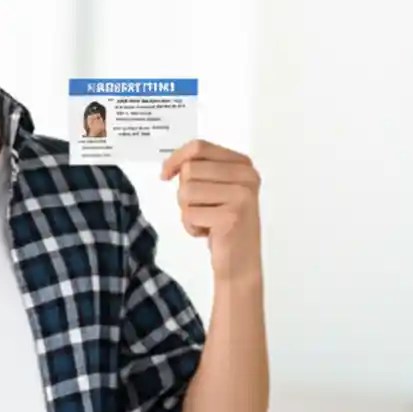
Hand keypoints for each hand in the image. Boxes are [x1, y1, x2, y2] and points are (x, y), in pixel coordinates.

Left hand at [160, 139, 262, 282]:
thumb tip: (169, 165)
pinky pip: (189, 213)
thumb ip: (200, 169)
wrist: (241, 264)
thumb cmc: (223, 225)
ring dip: (188, 211)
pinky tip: (209, 233)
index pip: (199, 147)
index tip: (165, 173)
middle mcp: (247, 176)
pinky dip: (191, 227)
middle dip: (185, 193)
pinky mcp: (231, 215)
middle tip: (203, 209)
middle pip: (190, 169)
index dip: (176, 158)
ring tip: (207, 221)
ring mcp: (241, 195)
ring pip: (186, 191)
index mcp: (243, 165)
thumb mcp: (216, 189)